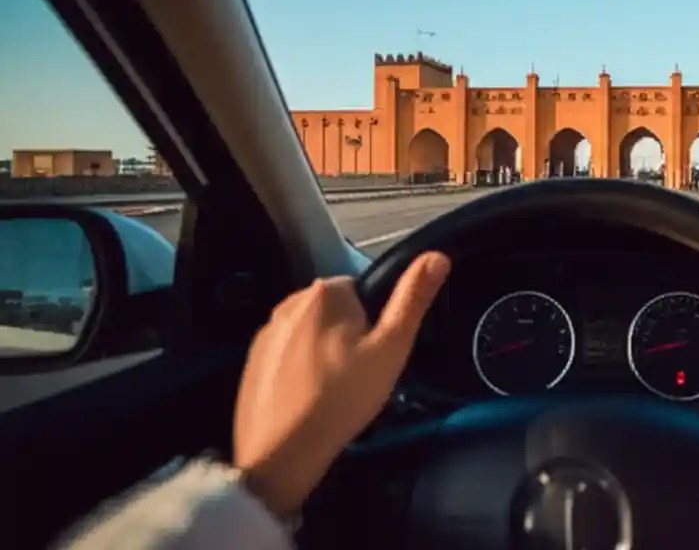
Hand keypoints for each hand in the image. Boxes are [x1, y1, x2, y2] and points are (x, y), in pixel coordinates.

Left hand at [233, 252, 450, 517]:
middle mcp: (289, 300)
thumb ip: (413, 299)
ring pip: (310, 333)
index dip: (375, 324)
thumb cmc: (343, 396)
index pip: (363, 292)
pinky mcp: (251, 360)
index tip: (375, 356)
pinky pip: (287, 355)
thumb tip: (437, 254)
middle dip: (349, 336)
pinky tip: (307, 399)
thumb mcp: (391, 348)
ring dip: (323, 352)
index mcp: (327, 291)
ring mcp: (265, 331)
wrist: (282, 452)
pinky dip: (299, 370)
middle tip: (359, 376)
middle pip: (336, 312)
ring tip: (333, 391)